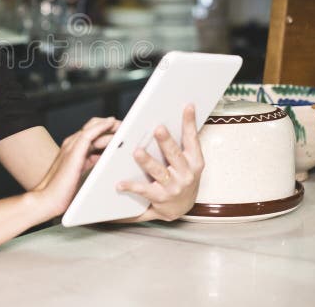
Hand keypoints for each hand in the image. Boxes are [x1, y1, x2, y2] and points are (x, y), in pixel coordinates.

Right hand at [31, 117, 119, 219]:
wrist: (48, 199)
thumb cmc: (62, 191)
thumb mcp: (80, 172)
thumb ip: (90, 162)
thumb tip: (104, 158)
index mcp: (73, 149)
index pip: (91, 133)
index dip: (105, 129)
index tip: (120, 130)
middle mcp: (71, 144)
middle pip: (93, 126)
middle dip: (109, 125)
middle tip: (125, 126)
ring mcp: (71, 146)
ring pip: (92, 127)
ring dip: (109, 124)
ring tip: (123, 125)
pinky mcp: (73, 151)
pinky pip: (90, 133)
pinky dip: (101, 126)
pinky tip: (111, 123)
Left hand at [115, 104, 204, 221]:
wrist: (181, 208)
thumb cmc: (182, 178)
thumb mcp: (188, 161)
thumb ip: (182, 143)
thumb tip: (175, 116)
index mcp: (194, 161)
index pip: (192, 139)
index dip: (190, 122)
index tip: (187, 106)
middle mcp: (186, 173)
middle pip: (174, 154)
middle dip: (166, 141)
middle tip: (158, 129)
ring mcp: (174, 187)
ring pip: (159, 171)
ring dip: (148, 161)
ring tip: (137, 152)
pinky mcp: (160, 198)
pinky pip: (144, 190)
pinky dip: (131, 186)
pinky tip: (120, 183)